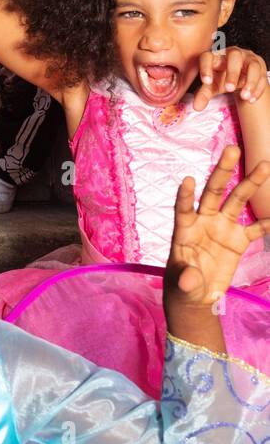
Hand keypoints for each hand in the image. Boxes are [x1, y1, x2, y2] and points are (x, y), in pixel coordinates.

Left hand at [166, 146, 269, 307]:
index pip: (183, 208)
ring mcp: (222, 228)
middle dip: (222, 171)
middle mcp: (204, 222)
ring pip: (237, 201)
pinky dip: (268, 221)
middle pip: (213, 192)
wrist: (196, 294)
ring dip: (250, 184)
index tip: (188, 180)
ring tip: (265, 165)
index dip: (185, 195)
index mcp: (184, 229)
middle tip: (232, 149)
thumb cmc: (182, 285)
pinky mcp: (238, 240)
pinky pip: (256, 228)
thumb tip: (188, 280)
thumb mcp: (181, 284)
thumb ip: (185, 279)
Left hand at [194, 47, 267, 109]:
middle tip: (229, 89)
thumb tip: (197, 107)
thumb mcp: (212, 86)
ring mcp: (248, 58)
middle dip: (232, 73)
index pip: (207, 56)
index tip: (206, 82)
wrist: (239, 77)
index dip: (205, 67)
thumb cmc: (221, 79)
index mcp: (215, 57)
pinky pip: (262, 75)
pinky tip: (251, 99)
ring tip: (244, 97)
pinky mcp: (259, 66)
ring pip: (252, 65)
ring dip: (250, 82)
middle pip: (234, 55)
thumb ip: (204, 95)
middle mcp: (232, 54)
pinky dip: (257, 89)